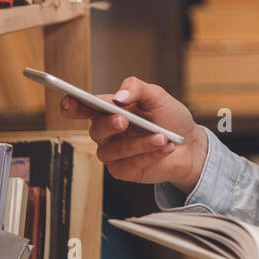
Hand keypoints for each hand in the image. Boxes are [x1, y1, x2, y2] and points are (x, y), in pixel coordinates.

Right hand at [59, 75, 208, 191]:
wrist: (189, 145)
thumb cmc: (170, 118)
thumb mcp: (157, 96)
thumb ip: (137, 88)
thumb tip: (119, 97)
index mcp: (109, 110)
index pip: (82, 107)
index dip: (71, 105)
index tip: (70, 103)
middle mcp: (106, 132)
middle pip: (96, 129)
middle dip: (110, 124)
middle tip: (124, 120)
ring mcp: (112, 153)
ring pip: (114, 150)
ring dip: (140, 143)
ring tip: (163, 137)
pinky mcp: (122, 170)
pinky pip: (129, 164)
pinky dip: (149, 155)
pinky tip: (165, 148)